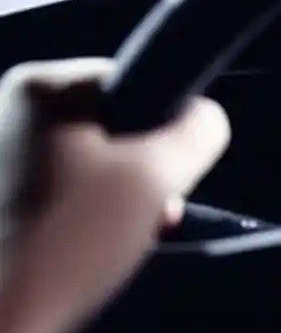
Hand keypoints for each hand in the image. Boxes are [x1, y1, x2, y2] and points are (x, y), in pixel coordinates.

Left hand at [0, 59, 228, 332]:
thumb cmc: (65, 244)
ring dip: (115, 199)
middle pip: (111, 127)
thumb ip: (199, 132)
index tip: (164, 177)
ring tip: (115, 238)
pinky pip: (57, 191)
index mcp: (39, 86)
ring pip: (87, 163)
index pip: (137, 82)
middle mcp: (3, 109)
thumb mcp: (157, 177)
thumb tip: (207, 118)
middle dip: (140, 173)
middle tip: (146, 213)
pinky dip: (79, 217)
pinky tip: (84, 250)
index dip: (165, 132)